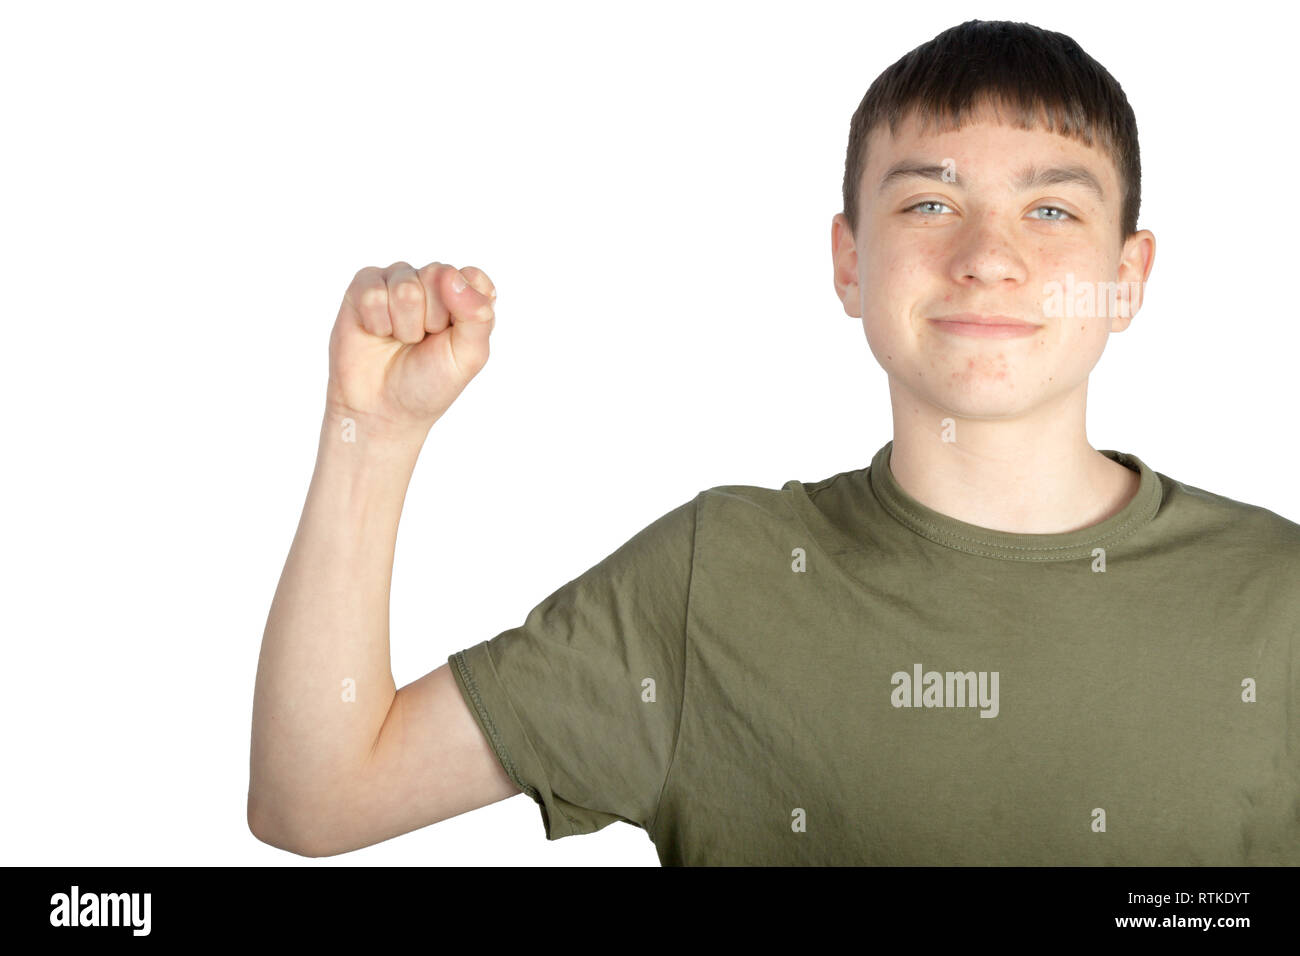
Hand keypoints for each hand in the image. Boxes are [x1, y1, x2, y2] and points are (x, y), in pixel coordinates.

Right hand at [326, 260, 496, 438]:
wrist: (382, 409)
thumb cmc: (429, 383)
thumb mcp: (468, 357)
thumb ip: (477, 316)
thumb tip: (452, 275)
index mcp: (463, 296)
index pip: (472, 277)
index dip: (463, 309)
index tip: (452, 336)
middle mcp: (431, 283)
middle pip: (438, 274)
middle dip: (432, 319)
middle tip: (422, 342)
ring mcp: (397, 281)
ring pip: (405, 286)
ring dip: (404, 326)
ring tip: (400, 341)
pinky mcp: (364, 287)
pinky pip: (373, 293)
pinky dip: (377, 324)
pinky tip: (377, 334)